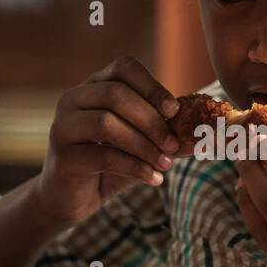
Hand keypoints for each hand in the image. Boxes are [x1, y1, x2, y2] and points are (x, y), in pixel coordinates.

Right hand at [35, 56, 180, 224]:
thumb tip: (204, 137)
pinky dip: (134, 167)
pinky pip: (102, 156)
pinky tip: (153, 179)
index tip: (175, 111)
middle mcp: (74, 99)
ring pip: (106, 124)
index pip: (124, 68)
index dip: (152, 86)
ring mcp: (63, 126)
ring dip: (144, 145)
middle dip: (151, 120)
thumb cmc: (109, 164)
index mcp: (94, 86)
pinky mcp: (62, 157)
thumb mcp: (141, 145)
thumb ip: (166, 137)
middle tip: (174, 144)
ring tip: (165, 164)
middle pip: (115, 94)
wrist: (71, 198)